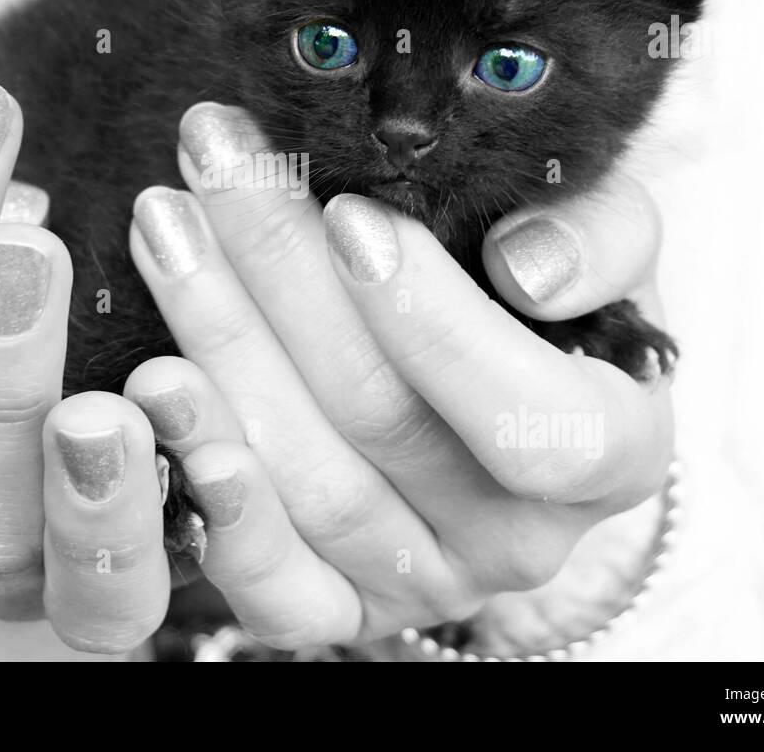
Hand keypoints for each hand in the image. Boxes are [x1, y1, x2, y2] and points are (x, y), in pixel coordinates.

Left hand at [122, 102, 674, 652]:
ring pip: (306, 481)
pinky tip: (153, 385)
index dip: (433, 322)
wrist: (509, 382)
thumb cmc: (553, 304)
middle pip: (382, 420)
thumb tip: (529, 266)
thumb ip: (602, 237)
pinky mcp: (340, 607)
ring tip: (164, 230)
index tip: (349, 214)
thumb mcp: (608, 245)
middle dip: (283, 274)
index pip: (528, 418)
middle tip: (216, 157)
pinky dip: (204, 487)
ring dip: (220, 344)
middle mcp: (519, 539)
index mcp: (609, 456)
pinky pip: (265, 581)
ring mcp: (424, 581)